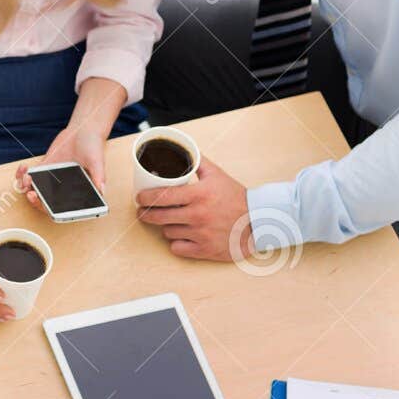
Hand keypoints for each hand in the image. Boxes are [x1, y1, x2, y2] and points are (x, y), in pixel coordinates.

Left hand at [15, 122, 106, 210]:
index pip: (61, 206)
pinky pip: (31, 174)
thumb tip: (102, 191)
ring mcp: (51, 177)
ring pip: (35, 188)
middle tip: (31, 193)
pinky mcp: (45, 166)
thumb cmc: (93, 147)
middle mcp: (62, 187)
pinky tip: (24, 168)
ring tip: (27, 177)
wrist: (83, 130)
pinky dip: (23, 174)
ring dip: (26, 186)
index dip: (49, 209)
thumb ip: (99, 177)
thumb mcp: (97, 162)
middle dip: (35, 199)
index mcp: (75, 191)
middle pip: (44, 200)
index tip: (42, 203)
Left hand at [134, 158, 253, 260]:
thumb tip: (182, 148)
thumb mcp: (217, 175)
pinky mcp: (205, 250)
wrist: (258, 221)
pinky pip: (177, 248)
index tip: (139, 197)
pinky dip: (177, 243)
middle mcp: (198, 215)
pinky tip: (182, 236)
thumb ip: (197, 161)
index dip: (145, 197)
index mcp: (199, 194)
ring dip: (167, 227)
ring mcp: (201, 234)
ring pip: (168, 232)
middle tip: (144, 212)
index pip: (162, 196)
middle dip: (147, 214)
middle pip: (159, 216)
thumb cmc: (236, 197)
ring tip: (174, 221)